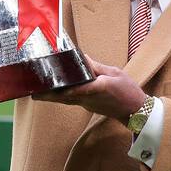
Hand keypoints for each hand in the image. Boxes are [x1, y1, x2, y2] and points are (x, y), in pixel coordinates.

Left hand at [32, 54, 147, 119]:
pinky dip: (62, 97)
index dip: (69, 89)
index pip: (83, 88)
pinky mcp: (89, 106)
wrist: (136, 111)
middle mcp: (92, 98)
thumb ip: (97, 67)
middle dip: (51, 96)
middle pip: (68, 97)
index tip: (56, 88)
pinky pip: (73, 101)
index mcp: (101, 88)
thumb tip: (82, 58)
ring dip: (53, 98)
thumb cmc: (128, 90)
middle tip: (34, 94)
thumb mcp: (115, 73)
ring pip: (68, 100)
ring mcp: (89, 104)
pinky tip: (53, 93)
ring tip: (37, 94)